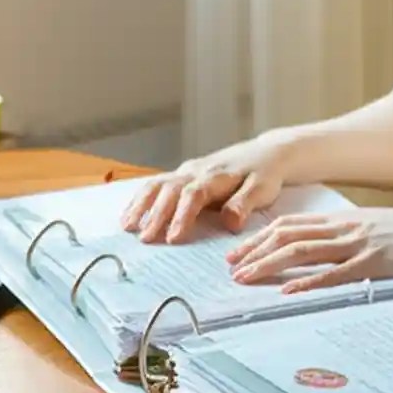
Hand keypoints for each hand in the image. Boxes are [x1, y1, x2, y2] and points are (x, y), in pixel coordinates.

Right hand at [120, 136, 293, 243]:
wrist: (264, 153)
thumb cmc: (264, 174)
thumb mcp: (262, 189)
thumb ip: (244, 204)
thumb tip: (230, 223)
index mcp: (215, 176)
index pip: (194, 195)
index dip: (182, 215)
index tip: (174, 238)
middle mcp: (196, 171)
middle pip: (170, 190)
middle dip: (156, 214)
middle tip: (145, 239)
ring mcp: (186, 171)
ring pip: (157, 184)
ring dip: (141, 204)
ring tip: (127, 226)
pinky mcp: (182, 174)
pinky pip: (156, 184)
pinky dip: (141, 199)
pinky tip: (130, 215)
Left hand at [226, 207, 392, 293]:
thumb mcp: (372, 227)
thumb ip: (344, 234)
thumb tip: (318, 245)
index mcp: (342, 218)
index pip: (289, 223)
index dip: (259, 236)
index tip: (237, 251)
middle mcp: (344, 227)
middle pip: (287, 235)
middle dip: (254, 250)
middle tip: (230, 267)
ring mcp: (358, 243)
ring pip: (303, 251)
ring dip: (269, 264)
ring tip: (246, 278)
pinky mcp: (374, 262)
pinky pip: (335, 273)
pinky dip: (308, 281)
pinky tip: (288, 290)